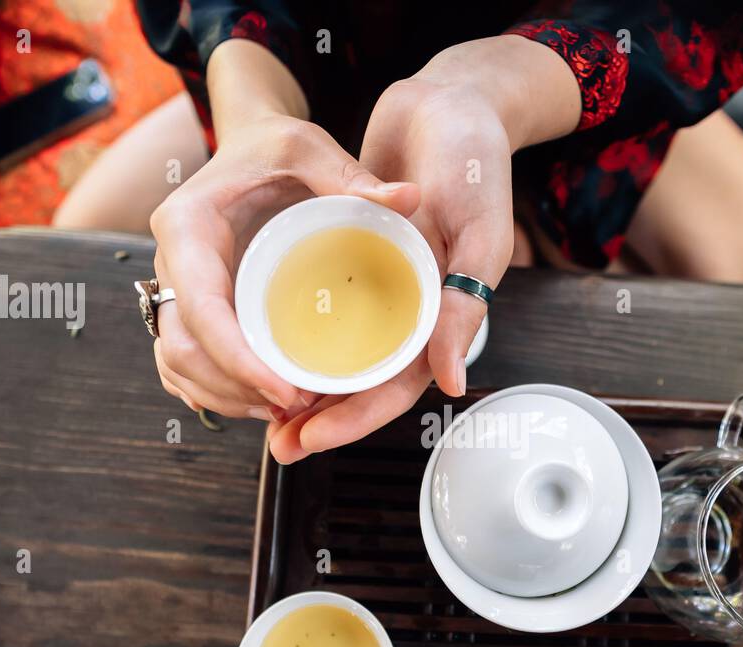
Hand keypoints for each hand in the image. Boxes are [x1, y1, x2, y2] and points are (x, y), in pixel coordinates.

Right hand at [150, 112, 419, 419]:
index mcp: (188, 226)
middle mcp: (170, 262)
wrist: (249, 143)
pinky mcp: (188, 306)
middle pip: (182, 348)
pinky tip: (261, 402)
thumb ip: (351, 177)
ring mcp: (174, 287)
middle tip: (295, 407)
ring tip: (284, 412)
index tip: (285, 391)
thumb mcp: (308, 146)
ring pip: (177, 363)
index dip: (238, 360)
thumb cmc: (274, 144)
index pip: (201, 309)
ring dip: (225, 397)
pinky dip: (216, 390)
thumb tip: (408, 199)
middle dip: (234, 388)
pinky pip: (184, 362)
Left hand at [267, 79, 515, 460]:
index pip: (397, 382)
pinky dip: (301, 338)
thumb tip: (447, 381)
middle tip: (278, 445)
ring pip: (343, 357)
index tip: (312, 436)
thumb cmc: (475, 161)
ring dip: (307, 389)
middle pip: (363, 382)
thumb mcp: (478, 230)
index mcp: (445, 313)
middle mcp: (413, 310)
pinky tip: (264, 353)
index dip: (356, 416)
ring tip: (263, 416)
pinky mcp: (358, 263)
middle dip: (321, 417)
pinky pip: (328, 315)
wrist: (451, 104)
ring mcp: (384, 289)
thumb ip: (464, 304)